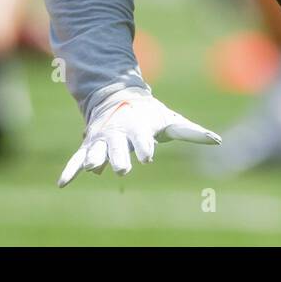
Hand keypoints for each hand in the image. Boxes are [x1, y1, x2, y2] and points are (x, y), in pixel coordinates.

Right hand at [57, 87, 219, 186]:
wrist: (118, 98)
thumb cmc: (150, 114)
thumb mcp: (170, 120)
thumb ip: (191, 132)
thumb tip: (218, 140)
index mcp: (139, 126)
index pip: (143, 138)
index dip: (145, 147)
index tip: (149, 157)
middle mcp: (119, 132)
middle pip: (118, 146)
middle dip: (119, 157)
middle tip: (122, 170)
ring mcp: (102, 139)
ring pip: (96, 150)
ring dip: (95, 159)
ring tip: (93, 169)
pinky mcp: (90, 145)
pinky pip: (77, 158)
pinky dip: (70, 169)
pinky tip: (62, 184)